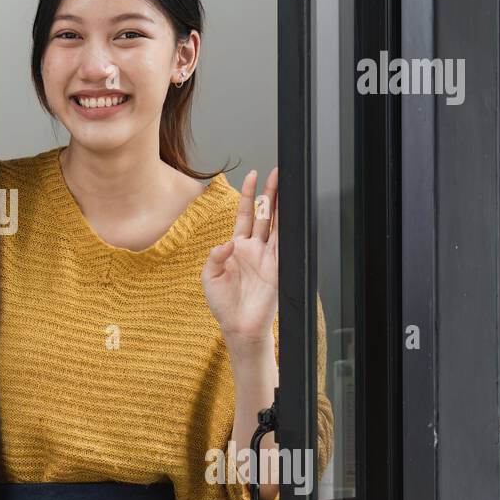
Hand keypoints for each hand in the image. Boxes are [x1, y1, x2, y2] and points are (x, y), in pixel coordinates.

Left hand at [201, 167, 278, 357]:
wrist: (238, 326)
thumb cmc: (223, 303)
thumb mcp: (209, 277)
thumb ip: (215, 256)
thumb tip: (227, 242)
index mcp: (236, 247)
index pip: (244, 214)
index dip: (248, 195)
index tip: (251, 175)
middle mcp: (254, 249)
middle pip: (264, 214)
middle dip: (270, 193)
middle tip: (275, 173)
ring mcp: (267, 257)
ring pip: (276, 225)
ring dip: (281, 206)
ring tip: (285, 186)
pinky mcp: (277, 269)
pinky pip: (284, 247)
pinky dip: (287, 232)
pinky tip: (290, 217)